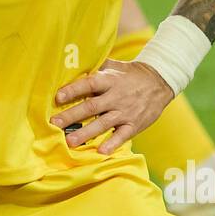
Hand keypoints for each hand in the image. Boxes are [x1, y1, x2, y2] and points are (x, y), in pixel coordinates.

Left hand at [51, 57, 173, 155]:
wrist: (160, 82)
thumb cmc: (131, 74)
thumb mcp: (115, 66)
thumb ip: (97, 67)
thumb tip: (74, 63)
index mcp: (110, 80)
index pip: (89, 84)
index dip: (74, 90)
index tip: (57, 97)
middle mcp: (116, 97)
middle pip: (92, 107)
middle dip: (72, 115)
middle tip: (54, 123)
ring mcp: (126, 112)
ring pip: (103, 124)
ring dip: (86, 133)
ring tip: (70, 142)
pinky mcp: (135, 124)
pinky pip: (123, 136)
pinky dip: (112, 144)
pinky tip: (101, 152)